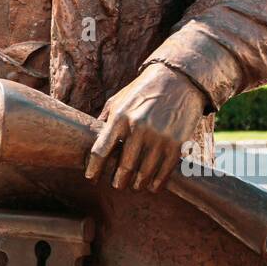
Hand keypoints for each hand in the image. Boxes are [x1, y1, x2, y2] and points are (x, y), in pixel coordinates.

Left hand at [85, 62, 207, 192]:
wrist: (177, 79)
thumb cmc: (142, 91)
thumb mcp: (118, 100)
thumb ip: (104, 119)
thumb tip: (89, 139)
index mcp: (120, 117)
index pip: (101, 151)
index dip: (94, 168)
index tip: (91, 178)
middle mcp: (138, 128)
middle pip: (123, 167)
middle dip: (118, 181)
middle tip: (116, 185)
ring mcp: (159, 137)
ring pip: (144, 173)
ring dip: (137, 184)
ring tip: (134, 186)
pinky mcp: (176, 143)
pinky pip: (164, 172)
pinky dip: (157, 183)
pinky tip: (152, 186)